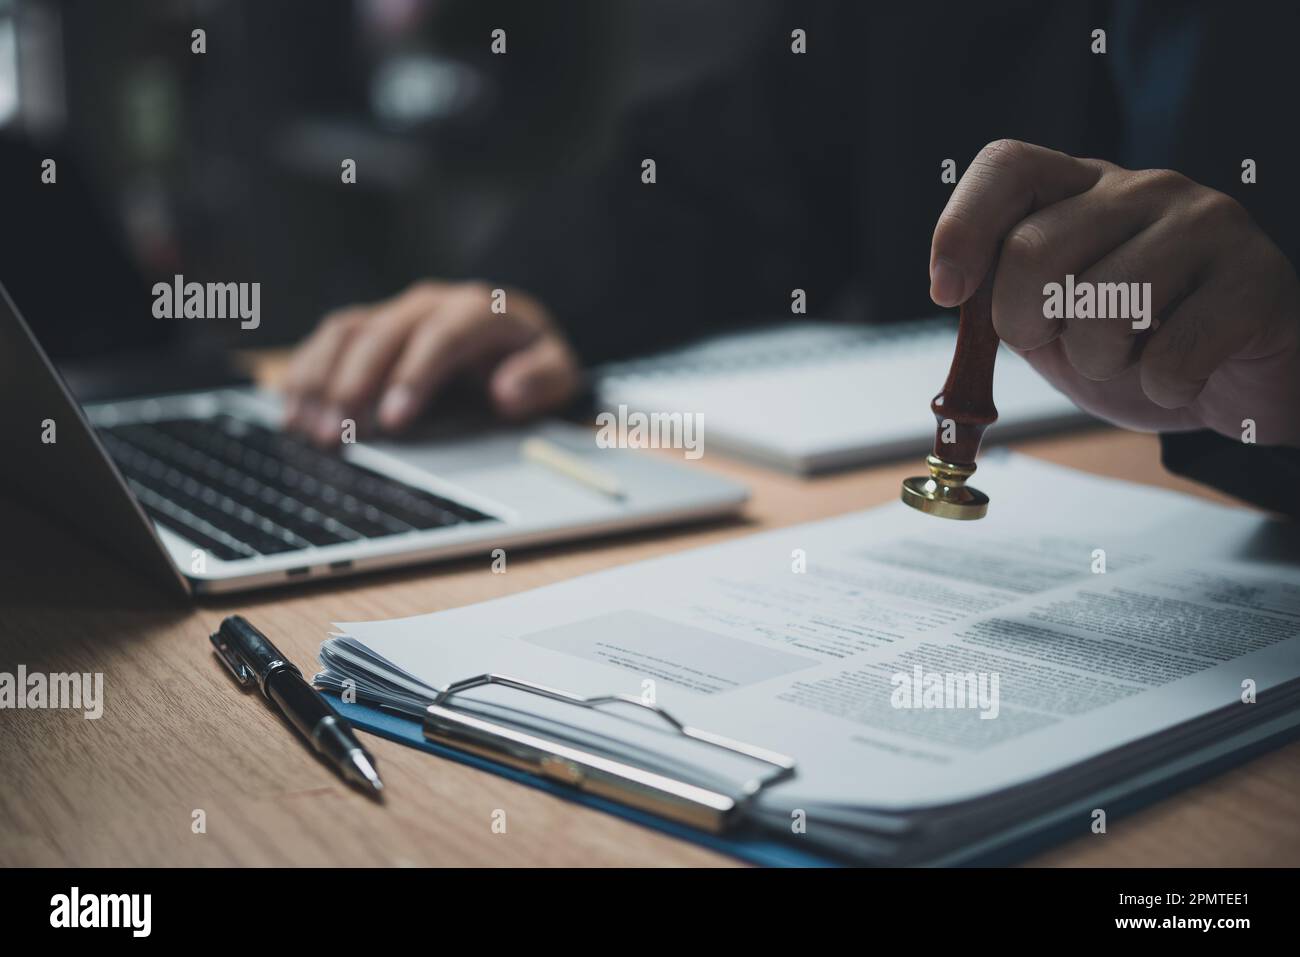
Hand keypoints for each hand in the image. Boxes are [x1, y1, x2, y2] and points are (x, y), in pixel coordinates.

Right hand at [281, 281, 580, 445]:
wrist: (513, 336)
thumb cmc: (531, 361)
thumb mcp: (558, 373)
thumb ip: (542, 381)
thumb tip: (508, 392)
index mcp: (479, 310)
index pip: (441, 336)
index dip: (413, 375)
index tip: (393, 419)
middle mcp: (429, 303)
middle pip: (382, 333)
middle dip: (354, 384)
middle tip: (336, 436)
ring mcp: (394, 312)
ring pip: (346, 331)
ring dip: (321, 379)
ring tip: (308, 429)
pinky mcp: (369, 327)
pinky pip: (328, 340)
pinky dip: (305, 373)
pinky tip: (292, 411)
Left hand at [929, 139, 1299, 445]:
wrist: (1238, 383)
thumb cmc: (1139, 346)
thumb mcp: (1051, 323)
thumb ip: (1002, 298)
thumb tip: (951, 288)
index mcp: (1084, 188)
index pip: (1008, 167)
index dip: (962, 227)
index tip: (947, 292)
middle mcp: (1144, 188)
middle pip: (1033, 250)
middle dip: (1024, 324)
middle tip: (1060, 344)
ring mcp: (1207, 224)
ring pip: (1101, 306)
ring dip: (1101, 362)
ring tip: (1135, 353)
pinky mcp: (1257, 278)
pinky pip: (1173, 355)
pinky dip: (1164, 387)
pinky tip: (1186, 373)